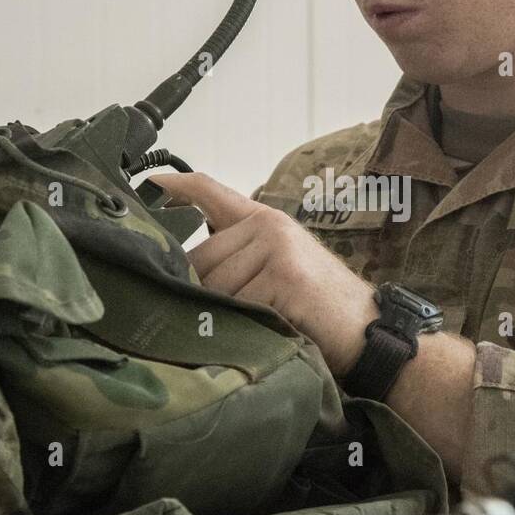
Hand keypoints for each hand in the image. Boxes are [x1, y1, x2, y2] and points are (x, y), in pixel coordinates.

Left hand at [147, 171, 377, 375]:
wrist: (366, 331)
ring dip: (226, 313)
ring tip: (253, 325)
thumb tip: (181, 274)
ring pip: (216, 284)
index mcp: (264, 220)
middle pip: (201, 256)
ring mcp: (278, 247)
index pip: (211, 191)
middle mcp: (269, 225)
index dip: (176, 186)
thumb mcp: (276, 271)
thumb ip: (237, 260)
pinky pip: (240, 304)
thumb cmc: (317, 308)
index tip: (148, 183)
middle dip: (201, 291)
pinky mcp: (285, 274)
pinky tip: (269, 329)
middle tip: (222, 317)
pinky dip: (247, 324)